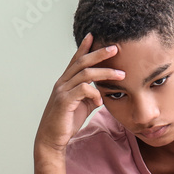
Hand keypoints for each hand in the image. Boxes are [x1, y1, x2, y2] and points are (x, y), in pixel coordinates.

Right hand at [34, 32, 123, 157]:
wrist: (52, 139)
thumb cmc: (66, 122)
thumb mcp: (83, 106)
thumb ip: (92, 95)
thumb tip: (103, 92)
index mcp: (66, 81)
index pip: (76, 59)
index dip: (84, 47)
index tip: (94, 35)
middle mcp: (62, 82)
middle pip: (82, 62)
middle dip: (99, 53)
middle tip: (115, 48)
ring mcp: (62, 91)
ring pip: (85, 74)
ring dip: (105, 72)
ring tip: (121, 74)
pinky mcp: (64, 101)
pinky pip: (83, 90)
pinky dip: (95, 93)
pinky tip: (100, 101)